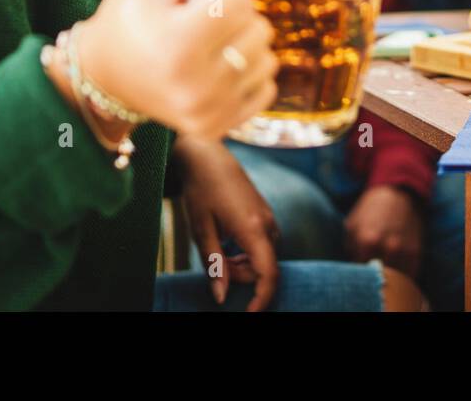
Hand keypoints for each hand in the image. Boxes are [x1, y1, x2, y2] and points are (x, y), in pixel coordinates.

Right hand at [69, 0, 279, 140]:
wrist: (103, 74)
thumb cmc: (132, 13)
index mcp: (177, 46)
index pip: (238, 1)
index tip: (183, 2)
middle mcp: (195, 89)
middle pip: (259, 29)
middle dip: (231, 17)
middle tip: (190, 24)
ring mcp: (208, 114)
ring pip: (268, 59)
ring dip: (241, 44)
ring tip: (201, 46)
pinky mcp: (216, 130)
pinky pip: (267, 88)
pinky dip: (245, 74)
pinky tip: (212, 70)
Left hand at [175, 136, 280, 310]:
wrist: (208, 155)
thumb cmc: (201, 191)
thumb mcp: (201, 230)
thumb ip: (214, 264)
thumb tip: (222, 296)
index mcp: (253, 228)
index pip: (268, 273)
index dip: (261, 299)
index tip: (249, 314)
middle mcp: (268, 224)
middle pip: (264, 268)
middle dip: (242, 277)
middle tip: (215, 266)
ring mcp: (269, 217)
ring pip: (264, 257)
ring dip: (243, 265)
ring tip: (218, 249)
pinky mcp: (266, 214)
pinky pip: (263, 245)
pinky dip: (247, 253)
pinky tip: (228, 242)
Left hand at [343, 185, 424, 277]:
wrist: (398, 193)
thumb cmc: (371, 210)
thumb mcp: (352, 225)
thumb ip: (350, 249)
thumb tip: (351, 270)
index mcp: (366, 241)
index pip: (359, 273)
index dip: (357, 278)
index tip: (358, 277)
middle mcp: (386, 248)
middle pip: (377, 279)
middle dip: (372, 281)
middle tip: (369, 279)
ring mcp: (403, 251)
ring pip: (394, 281)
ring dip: (389, 282)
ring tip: (383, 278)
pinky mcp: (416, 253)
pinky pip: (409, 276)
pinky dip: (402, 279)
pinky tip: (396, 276)